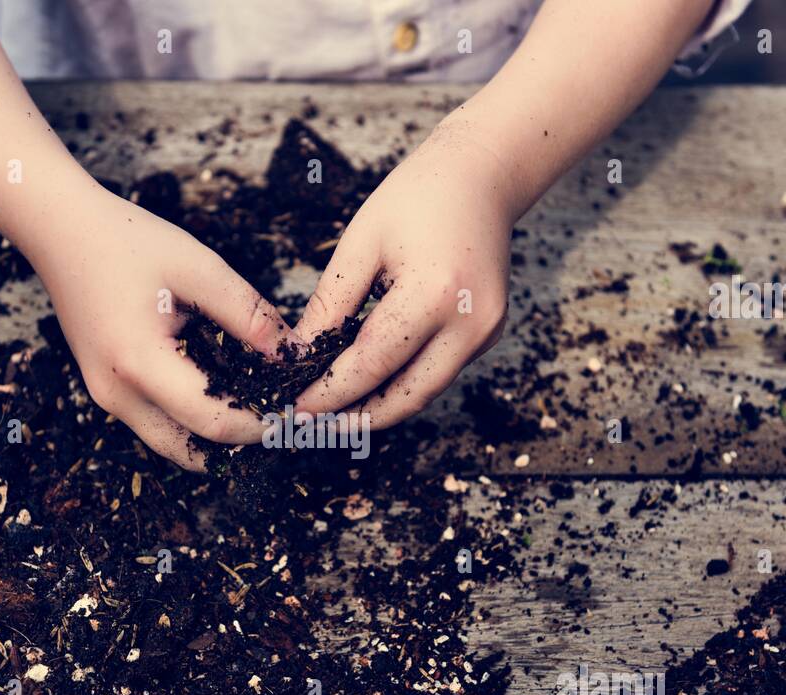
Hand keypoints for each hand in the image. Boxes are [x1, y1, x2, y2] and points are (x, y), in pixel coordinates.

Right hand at [38, 192, 298, 469]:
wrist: (59, 230)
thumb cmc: (127, 241)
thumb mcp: (199, 268)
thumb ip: (249, 316)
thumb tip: (294, 356)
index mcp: (139, 363)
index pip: (212, 422)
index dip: (260, 425)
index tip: (297, 415)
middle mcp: (116, 394)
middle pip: (189, 450)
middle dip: (239, 443)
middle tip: (281, 421)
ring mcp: (105, 397)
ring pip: (170, 443)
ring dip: (214, 437)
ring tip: (259, 410)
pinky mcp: (105, 390)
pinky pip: (155, 424)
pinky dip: (191, 422)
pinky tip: (224, 395)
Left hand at [295, 118, 519, 428]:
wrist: (483, 175)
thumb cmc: (417, 197)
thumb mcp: (361, 243)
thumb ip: (331, 304)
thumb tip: (298, 356)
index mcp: (435, 294)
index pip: (372, 362)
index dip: (331, 392)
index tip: (296, 407)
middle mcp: (470, 323)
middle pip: (406, 394)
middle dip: (357, 418)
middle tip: (312, 427)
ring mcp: (486, 333)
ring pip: (425, 391)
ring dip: (380, 408)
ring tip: (334, 416)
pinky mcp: (489, 334)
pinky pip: (438, 372)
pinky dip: (402, 384)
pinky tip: (367, 387)